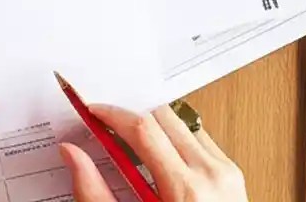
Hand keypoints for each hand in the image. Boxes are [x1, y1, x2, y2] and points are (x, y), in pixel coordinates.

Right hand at [58, 105, 246, 201]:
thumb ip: (96, 194)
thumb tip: (73, 156)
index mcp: (186, 189)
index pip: (144, 129)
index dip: (113, 114)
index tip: (93, 112)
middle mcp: (212, 173)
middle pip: (165, 117)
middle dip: (132, 116)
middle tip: (107, 126)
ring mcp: (226, 171)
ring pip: (183, 124)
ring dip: (156, 127)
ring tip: (132, 147)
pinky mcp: (232, 174)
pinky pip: (200, 139)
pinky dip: (176, 141)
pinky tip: (160, 159)